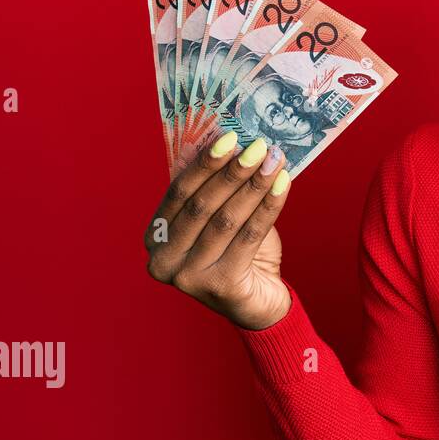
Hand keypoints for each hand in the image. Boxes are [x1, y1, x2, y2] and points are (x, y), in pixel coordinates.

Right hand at [144, 131, 293, 330]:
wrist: (258, 302)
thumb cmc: (237, 254)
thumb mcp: (219, 220)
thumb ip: (215, 190)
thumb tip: (230, 143)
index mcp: (155, 238)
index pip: (179, 193)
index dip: (205, 163)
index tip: (231, 137)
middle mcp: (163, 260)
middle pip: (202, 205)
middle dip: (233, 172)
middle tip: (259, 146)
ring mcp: (188, 277)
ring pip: (226, 220)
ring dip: (254, 185)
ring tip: (275, 161)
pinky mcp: (220, 286)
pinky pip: (249, 236)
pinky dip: (267, 206)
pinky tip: (282, 185)